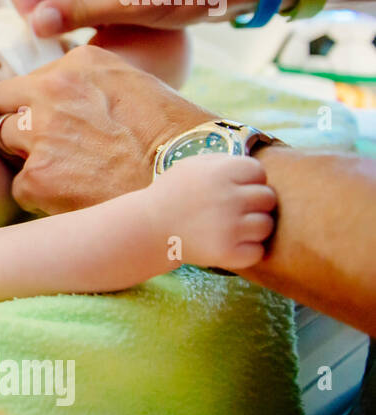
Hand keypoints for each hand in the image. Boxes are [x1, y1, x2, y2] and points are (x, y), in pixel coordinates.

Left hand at [0, 45, 212, 214]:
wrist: (197, 179)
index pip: (27, 81)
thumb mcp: (132, 86)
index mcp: (77, 63)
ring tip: (66, 173)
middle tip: (46, 148)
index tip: (53, 122)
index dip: (36, 105)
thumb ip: (87, 86)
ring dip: (26, 157)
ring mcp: (41, 134)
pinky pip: (19, 186)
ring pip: (3, 141)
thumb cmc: (177, 138)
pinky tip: (76, 198)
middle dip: (17, 125)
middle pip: (1, 104)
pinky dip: (41, 195)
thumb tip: (55, 100)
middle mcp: (52, 90)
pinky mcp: (36, 177)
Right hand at [147, 155, 277, 269]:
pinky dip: (247, 251)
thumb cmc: (173, 194)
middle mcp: (228, 197)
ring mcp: (229, 227)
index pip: (258, 172)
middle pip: (267, 198)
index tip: (230, 189)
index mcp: (221, 172)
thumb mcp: (193, 165)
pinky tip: (229, 244)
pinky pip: (257, 252)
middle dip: (253, 204)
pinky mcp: (226, 252)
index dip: (247, 180)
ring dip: (253, 228)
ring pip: (266, 226)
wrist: (147, 228)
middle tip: (231, 210)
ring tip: (231, 227)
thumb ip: (226, 162)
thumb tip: (257, 168)